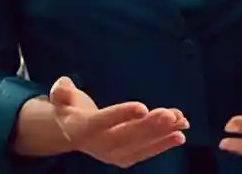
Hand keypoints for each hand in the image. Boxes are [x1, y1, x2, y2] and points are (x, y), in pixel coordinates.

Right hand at [50, 76, 188, 167]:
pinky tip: (180, 135)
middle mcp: (99, 145)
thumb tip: (64, 85)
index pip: (103, 121)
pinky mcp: (125, 157)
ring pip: (140, 144)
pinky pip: (146, 152)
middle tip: (170, 114)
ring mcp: (113, 154)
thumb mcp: (60, 97)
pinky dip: (164, 144)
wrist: (70, 131)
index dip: (122, 114)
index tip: (143, 107)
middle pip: (127, 135)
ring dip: (162, 134)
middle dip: (150, 126)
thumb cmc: (68, 107)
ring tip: (181, 121)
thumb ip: (61, 91)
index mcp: (82, 128)